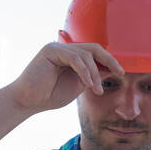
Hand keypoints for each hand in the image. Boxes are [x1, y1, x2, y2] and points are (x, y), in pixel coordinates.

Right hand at [4, 42, 119, 113]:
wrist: (29, 102)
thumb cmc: (51, 95)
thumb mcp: (79, 85)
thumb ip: (93, 76)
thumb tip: (112, 70)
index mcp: (72, 56)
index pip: (95, 53)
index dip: (110, 61)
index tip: (121, 72)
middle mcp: (66, 49)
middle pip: (94, 48)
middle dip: (109, 60)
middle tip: (120, 73)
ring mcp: (58, 48)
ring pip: (86, 54)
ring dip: (95, 74)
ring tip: (97, 90)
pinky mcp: (51, 50)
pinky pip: (75, 58)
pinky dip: (85, 71)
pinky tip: (89, 84)